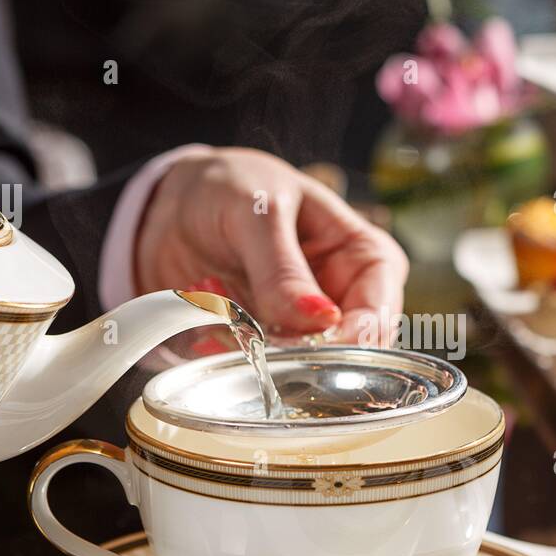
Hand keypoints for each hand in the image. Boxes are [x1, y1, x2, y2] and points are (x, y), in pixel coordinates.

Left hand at [135, 148, 407, 342]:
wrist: (177, 201)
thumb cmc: (235, 187)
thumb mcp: (259, 211)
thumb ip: (284, 268)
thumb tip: (322, 320)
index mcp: (366, 260)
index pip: (378, 316)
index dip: (348, 340)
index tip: (303, 344)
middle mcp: (345, 301)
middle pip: (346, 355)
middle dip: (298, 351)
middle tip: (251, 330)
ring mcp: (305, 328)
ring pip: (300, 368)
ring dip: (255, 348)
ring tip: (217, 301)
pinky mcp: (267, 344)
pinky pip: (257, 368)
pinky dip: (228, 350)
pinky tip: (207, 316)